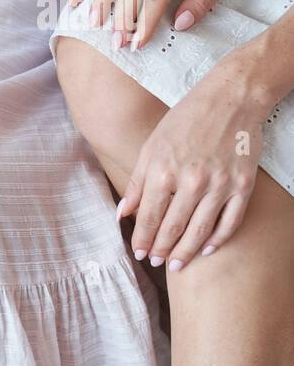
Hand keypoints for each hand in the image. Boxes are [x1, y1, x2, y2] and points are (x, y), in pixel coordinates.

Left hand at [120, 63, 266, 270]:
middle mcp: (191, 181)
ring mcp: (220, 184)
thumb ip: (138, 183)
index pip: (150, 216)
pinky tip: (207, 249)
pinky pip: (230, 220)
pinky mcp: (243, 185)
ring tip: (177, 266)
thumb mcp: (151, 147)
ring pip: (200, 229)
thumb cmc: (184, 121)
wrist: (230, 99)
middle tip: (156, 263)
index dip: (144, 239)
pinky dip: (218, 238)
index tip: (139, 253)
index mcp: (164, 171)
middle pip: (173, 227)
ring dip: (187, 251)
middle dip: (162, 249)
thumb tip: (123, 214)